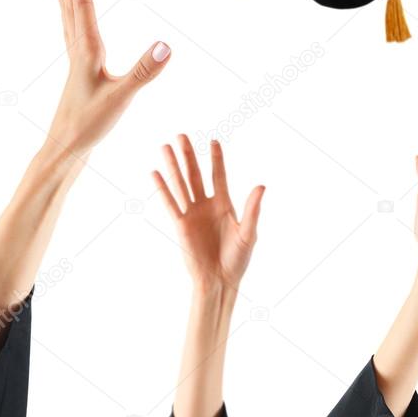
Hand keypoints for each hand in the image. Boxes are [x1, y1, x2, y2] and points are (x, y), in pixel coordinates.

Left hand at [47, 0, 170, 156]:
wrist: (64, 150)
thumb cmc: (89, 125)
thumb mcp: (122, 98)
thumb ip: (144, 71)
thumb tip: (167, 44)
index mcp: (86, 52)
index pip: (84, 6)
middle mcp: (78, 51)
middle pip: (72, 6)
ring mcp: (76, 62)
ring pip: (69, 19)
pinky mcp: (79, 73)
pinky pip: (73, 35)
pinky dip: (70, 19)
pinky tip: (72, 21)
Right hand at [154, 136, 264, 291]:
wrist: (220, 281)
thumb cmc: (238, 259)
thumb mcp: (249, 232)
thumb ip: (253, 208)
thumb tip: (261, 185)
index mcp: (224, 204)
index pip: (219, 175)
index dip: (215, 158)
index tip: (212, 140)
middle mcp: (206, 205)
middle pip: (196, 174)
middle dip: (188, 155)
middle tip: (181, 135)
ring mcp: (192, 214)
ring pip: (181, 184)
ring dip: (173, 165)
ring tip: (165, 146)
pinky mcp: (181, 226)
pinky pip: (171, 203)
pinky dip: (163, 188)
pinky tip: (155, 173)